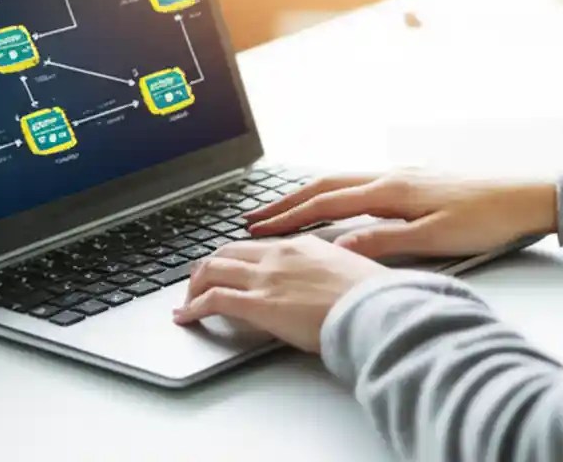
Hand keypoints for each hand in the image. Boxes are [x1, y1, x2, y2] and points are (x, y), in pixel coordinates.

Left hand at [173, 236, 389, 351]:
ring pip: (212, 270)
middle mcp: (279, 255)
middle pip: (227, 252)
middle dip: (208, 266)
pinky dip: (193, 308)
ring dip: (194, 285)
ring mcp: (266, 277)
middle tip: (199, 280)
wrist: (376, 308)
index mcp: (303, 245)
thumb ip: (332, 273)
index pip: (258, 247)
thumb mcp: (353, 272)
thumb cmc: (373, 297)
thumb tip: (332, 286)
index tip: (231, 266)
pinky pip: (213, 300)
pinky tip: (186, 317)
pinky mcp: (259, 304)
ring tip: (186, 300)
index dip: (238, 257)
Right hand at [245, 172, 556, 258]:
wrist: (528, 196)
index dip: (288, 217)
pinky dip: (335, 190)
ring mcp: (404, 173)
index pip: (326, 203)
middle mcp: (392, 175)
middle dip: (287, 201)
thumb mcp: (433, 239)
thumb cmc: (487, 220)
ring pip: (343, 179)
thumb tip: (336, 249)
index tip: (257, 227)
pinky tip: (336, 201)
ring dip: (309, 193)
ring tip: (284, 208)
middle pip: (326, 184)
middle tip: (254, 216)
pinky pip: (362, 181)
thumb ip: (382, 242)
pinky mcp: (417, 178)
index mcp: (391, 191)